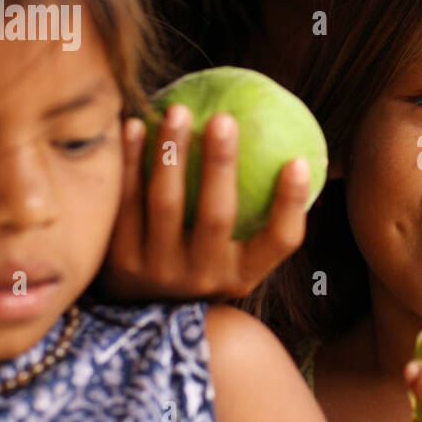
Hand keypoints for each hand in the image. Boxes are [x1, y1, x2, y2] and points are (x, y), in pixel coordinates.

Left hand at [100, 108, 310, 301]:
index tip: (298, 160)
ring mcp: (159, 273)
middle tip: (223, 118)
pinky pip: (127, 202)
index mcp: (243, 275)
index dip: (292, 203)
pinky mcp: (120, 263)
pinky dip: (130, 162)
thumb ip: (260, 218)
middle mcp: (204, 278)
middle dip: (220, 164)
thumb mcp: (233, 258)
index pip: (280, 241)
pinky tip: (134, 126)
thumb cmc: (199, 262)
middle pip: (217, 216)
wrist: (137, 310)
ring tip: (177, 111)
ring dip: (171, 153)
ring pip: (167, 204)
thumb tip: (302, 158)